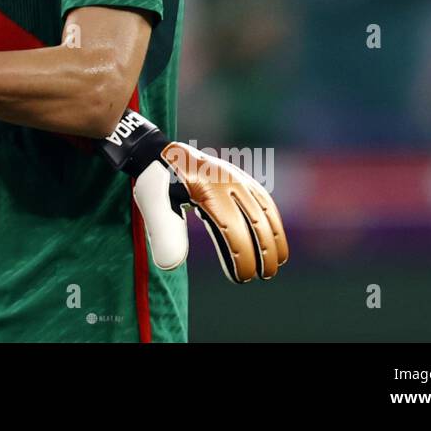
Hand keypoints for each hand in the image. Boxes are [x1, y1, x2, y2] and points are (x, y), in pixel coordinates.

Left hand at [100, 112, 287, 282]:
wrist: (158, 153)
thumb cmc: (155, 184)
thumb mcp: (151, 206)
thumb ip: (162, 233)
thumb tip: (170, 265)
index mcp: (205, 187)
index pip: (231, 227)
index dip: (242, 255)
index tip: (244, 278)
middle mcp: (225, 179)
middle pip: (255, 219)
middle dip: (265, 251)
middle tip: (266, 276)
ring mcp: (235, 175)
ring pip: (265, 208)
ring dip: (275, 236)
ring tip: (278, 262)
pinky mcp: (240, 174)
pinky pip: (263, 198)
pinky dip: (273, 219)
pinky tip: (275, 237)